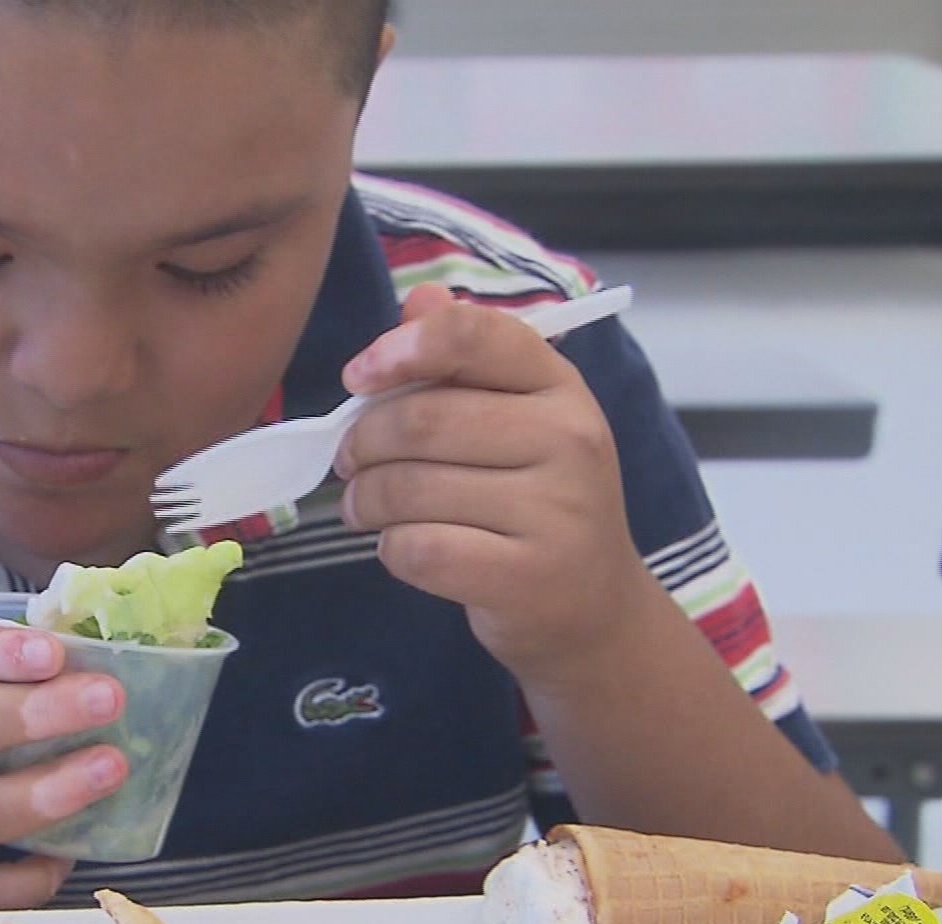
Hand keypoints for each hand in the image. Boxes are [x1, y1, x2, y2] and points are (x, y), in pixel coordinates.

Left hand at [333, 283, 657, 686]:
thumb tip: (420, 298)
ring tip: (365, 507)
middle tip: (349, 462)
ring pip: (408, 488)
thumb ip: (464, 359)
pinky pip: (417, 548)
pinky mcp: (524, 577)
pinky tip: (403, 547)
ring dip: (364, 499)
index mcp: (560, 386)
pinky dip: (391, 548)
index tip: (359, 378)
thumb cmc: (537, 502)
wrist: (593, 607)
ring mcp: (555, 512)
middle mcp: (569, 439)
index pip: (471, 336)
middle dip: (361, 443)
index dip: (398, 350)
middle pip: (419, 420)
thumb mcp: (517, 419)